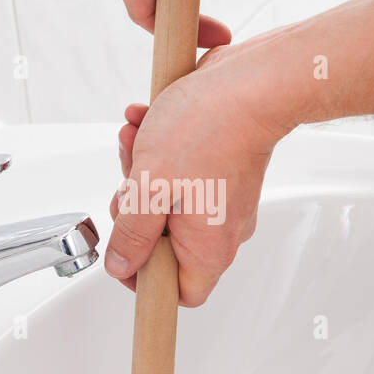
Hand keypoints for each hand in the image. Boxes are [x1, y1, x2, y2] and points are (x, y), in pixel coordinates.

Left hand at [105, 34, 285, 304]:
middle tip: (126, 186)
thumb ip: (132, 234)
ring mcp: (224, 198)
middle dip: (135, 209)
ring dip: (142, 170)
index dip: (144, 278)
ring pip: (168, 200)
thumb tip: (121, 266)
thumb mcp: (150, 187)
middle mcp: (222, 229)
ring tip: (134, 139)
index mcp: (210, 247)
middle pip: (165, 242)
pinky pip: (182, 172)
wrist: (251, 81)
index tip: (123, 250)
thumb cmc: (209, 130)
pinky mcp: (222, 170)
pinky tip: (148, 123)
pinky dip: (160, 150)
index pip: (178, 293)